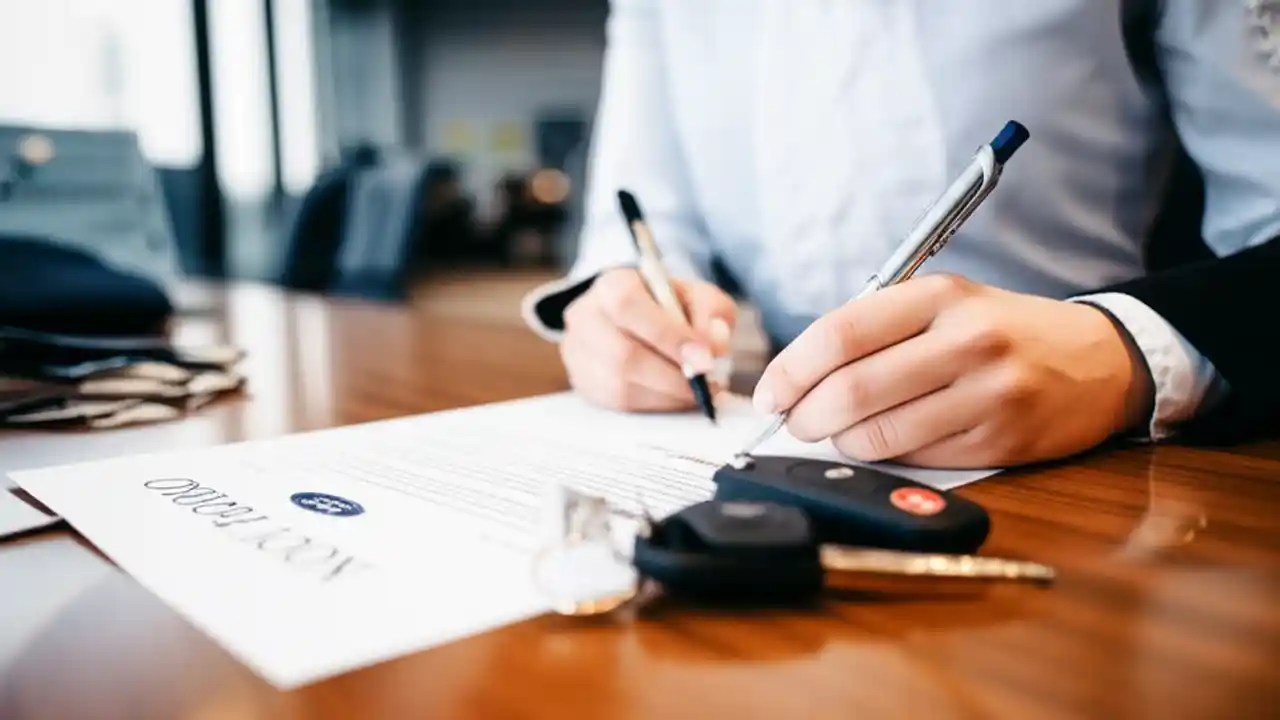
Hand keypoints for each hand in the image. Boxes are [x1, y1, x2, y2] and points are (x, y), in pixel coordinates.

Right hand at [561, 268, 735, 411]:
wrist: (638, 319)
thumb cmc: (669, 306)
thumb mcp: (698, 296)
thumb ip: (712, 313)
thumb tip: (713, 349)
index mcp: (611, 283)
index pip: (628, 306)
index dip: (667, 335)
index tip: (704, 358)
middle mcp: (586, 316)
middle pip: (622, 354)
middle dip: (671, 376)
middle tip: (706, 383)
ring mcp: (578, 352)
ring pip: (619, 384)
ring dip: (666, 394)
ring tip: (695, 391)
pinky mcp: (583, 383)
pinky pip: (618, 403)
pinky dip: (654, 404)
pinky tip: (675, 396)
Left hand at [752, 274, 1153, 467]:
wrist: (1098, 361)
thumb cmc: (1001, 331)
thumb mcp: (945, 303)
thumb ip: (877, 329)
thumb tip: (799, 376)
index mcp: (942, 296)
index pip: (841, 333)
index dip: (791, 369)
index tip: (769, 392)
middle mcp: (967, 340)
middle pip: (852, 389)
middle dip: (805, 415)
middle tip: (792, 422)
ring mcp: (988, 394)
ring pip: (879, 434)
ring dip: (839, 441)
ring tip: (832, 433)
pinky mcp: (1000, 441)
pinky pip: (916, 458)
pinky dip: (882, 457)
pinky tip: (879, 444)